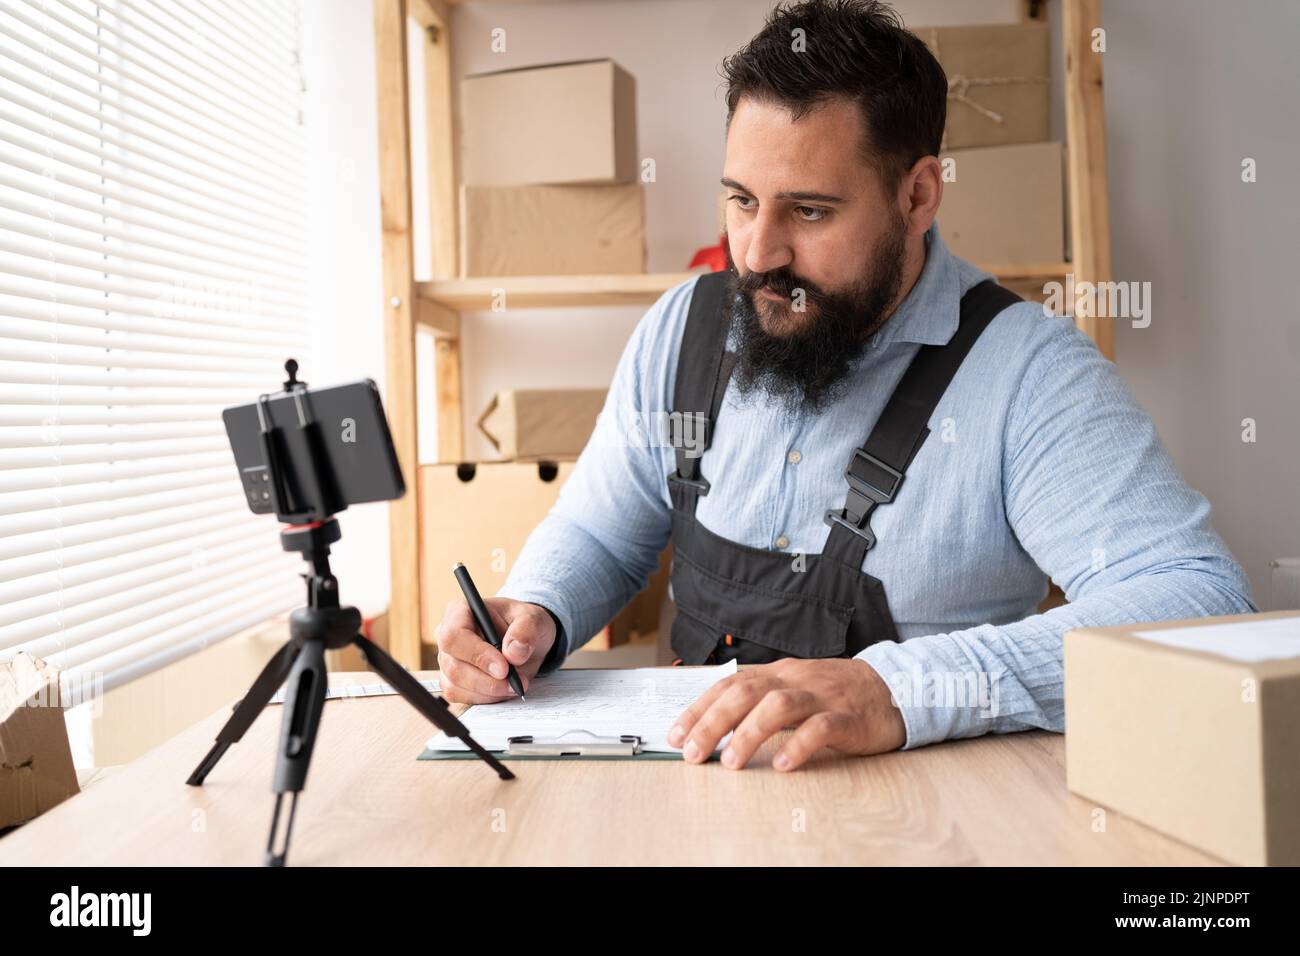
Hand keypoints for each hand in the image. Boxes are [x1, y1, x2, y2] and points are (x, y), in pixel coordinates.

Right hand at [432, 597, 555, 703]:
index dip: (477, 655)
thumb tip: (513, 653)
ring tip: (514, 684)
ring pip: (456, 685)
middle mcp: (447, 635)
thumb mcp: (534, 619)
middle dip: (487, 680)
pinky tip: (503, 689)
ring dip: (489, 691)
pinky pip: (461, 697)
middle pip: (453, 666)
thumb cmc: (524, 625)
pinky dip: (485, 698)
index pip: (453, 636)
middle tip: (515, 682)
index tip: (503, 668)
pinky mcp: (452, 681)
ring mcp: (447, 660)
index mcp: (460, 611)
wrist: (525, 642)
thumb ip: (526, 630)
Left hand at [666, 657, 905, 770]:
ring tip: (729, 762)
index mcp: (778, 672)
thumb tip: (716, 721)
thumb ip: (762, 699)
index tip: (675, 734)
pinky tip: (782, 765)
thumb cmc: (837, 693)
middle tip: (692, 752)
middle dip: (712, 722)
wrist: (894, 687)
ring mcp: (822, 696)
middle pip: (744, 692)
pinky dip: (798, 746)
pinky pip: (820, 728)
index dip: (699, 708)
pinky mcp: (847, 716)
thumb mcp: (794, 688)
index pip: (729, 684)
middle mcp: (795, 679)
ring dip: (748, 734)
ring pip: (778, 706)